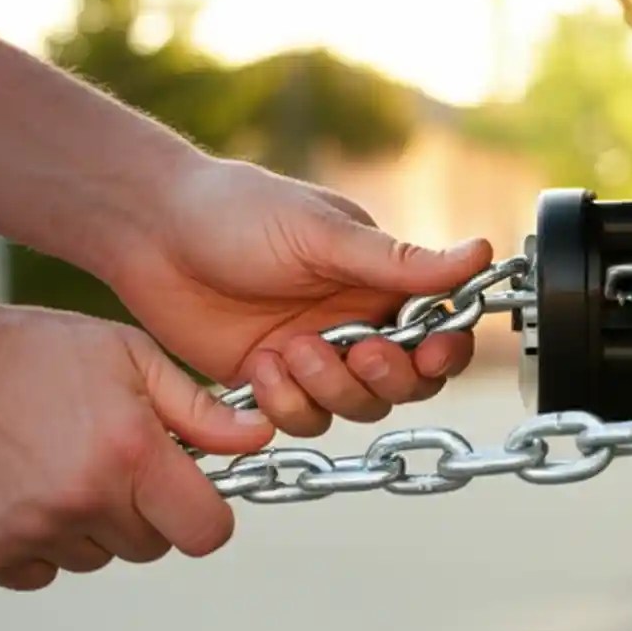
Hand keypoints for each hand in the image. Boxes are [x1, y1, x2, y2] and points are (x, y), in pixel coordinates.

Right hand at [0, 304, 272, 589]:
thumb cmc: (31, 351)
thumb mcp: (129, 356)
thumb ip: (199, 408)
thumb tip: (259, 437)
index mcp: (131, 450)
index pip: (207, 530)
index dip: (207, 513)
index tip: (190, 491)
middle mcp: (86, 497)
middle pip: (154, 545)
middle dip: (148, 509)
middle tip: (114, 460)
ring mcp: (34, 529)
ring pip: (100, 557)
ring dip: (95, 524)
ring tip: (66, 463)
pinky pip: (44, 571)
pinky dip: (45, 541)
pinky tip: (31, 486)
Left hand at [106, 157, 493, 437]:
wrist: (150, 230)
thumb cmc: (237, 212)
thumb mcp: (322, 233)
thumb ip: (399, 260)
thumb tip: (481, 252)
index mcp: (378, 282)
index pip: (437, 332)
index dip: (444, 352)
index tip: (432, 351)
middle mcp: (354, 323)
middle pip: (405, 383)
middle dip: (387, 376)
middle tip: (358, 350)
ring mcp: (313, 357)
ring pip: (355, 406)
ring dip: (332, 389)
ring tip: (292, 350)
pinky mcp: (269, 383)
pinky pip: (300, 419)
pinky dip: (286, 404)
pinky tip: (260, 368)